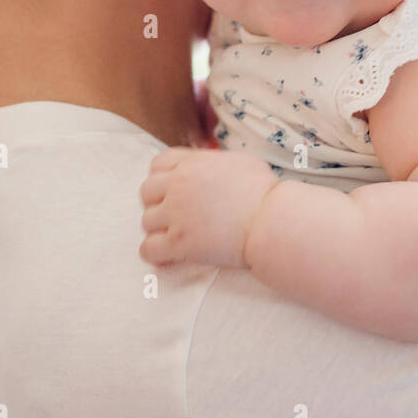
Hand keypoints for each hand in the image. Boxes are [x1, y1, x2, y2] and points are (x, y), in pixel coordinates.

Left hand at [140, 148, 279, 268]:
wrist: (271, 221)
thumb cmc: (264, 192)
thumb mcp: (241, 161)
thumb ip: (216, 160)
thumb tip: (212, 164)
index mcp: (192, 164)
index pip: (158, 164)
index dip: (162, 178)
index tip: (172, 190)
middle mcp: (179, 185)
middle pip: (146, 192)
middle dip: (156, 203)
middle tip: (172, 215)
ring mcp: (177, 214)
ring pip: (146, 221)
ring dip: (158, 230)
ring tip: (174, 237)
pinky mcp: (179, 243)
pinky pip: (148, 249)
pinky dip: (155, 254)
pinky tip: (168, 257)